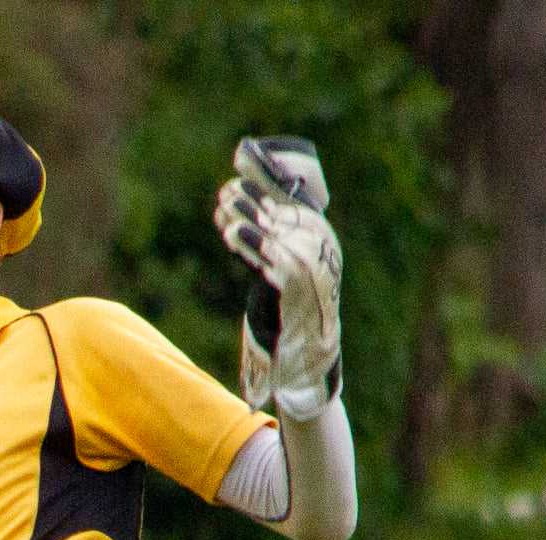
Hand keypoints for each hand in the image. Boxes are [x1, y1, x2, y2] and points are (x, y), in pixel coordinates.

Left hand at [214, 136, 341, 421]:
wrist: (306, 375)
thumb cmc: (288, 331)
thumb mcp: (274, 282)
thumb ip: (263, 251)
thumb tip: (237, 216)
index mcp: (317, 248)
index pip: (290, 205)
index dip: (267, 182)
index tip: (242, 159)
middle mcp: (322, 256)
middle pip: (284, 217)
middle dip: (254, 198)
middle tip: (225, 186)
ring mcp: (316, 276)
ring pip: (278, 235)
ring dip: (249, 218)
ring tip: (223, 204)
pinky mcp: (304, 295)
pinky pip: (274, 263)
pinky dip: (252, 246)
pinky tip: (230, 233)